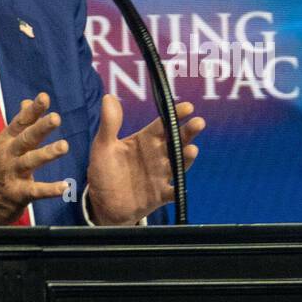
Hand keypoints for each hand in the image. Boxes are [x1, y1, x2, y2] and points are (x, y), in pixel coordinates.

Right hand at [0, 91, 69, 225]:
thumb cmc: (4, 163)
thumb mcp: (9, 142)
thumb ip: (22, 123)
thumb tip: (28, 101)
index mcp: (8, 139)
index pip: (21, 122)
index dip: (32, 110)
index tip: (44, 97)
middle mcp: (9, 154)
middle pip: (26, 139)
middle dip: (40, 128)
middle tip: (56, 118)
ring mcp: (13, 173)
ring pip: (30, 161)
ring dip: (47, 153)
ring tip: (64, 146)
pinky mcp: (19, 193)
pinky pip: (36, 190)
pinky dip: (50, 189)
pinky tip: (65, 187)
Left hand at [86, 94, 204, 224]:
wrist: (103, 204)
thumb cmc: (104, 171)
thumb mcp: (102, 146)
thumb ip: (109, 124)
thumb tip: (108, 97)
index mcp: (145, 140)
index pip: (163, 124)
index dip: (176, 115)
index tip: (188, 107)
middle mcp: (157, 155)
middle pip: (177, 141)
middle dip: (189, 132)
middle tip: (199, 123)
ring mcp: (161, 175)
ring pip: (179, 164)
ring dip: (186, 157)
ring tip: (192, 149)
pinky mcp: (161, 195)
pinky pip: (172, 193)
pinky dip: (177, 191)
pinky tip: (180, 188)